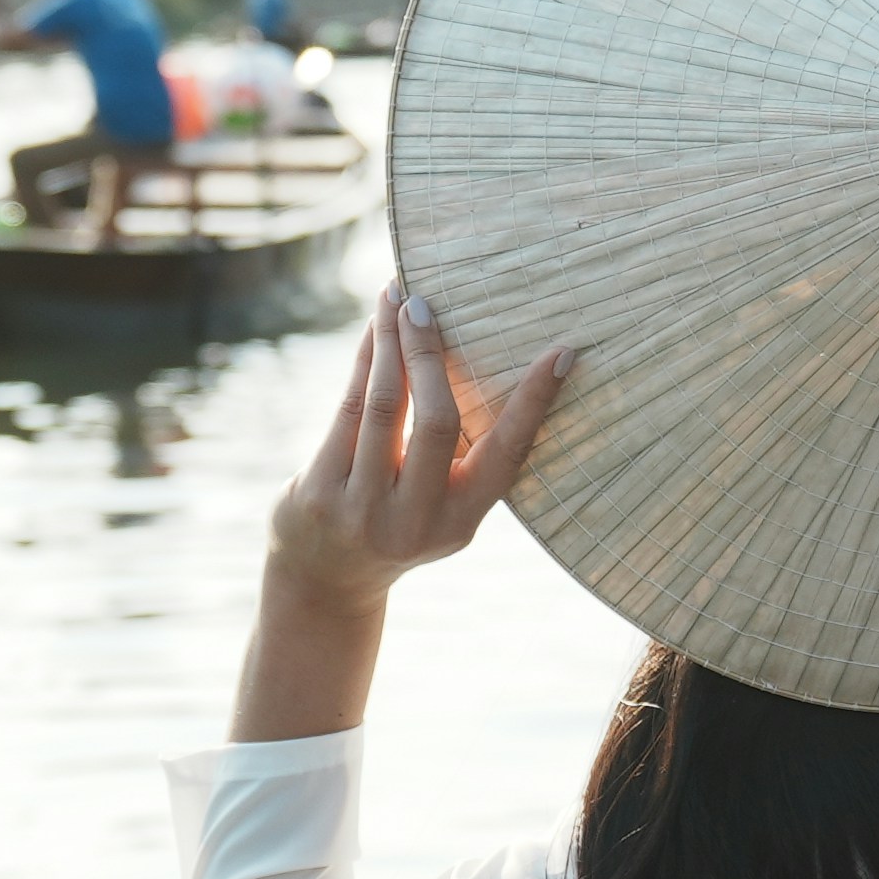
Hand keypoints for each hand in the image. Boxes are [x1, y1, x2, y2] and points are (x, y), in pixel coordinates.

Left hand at [234, 289, 570, 741]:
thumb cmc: (397, 521)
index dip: (534, 403)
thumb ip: (459, 454)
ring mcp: (361, 510)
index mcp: (459, 522)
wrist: (323, 581)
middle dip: (432, 355)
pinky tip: (374, 329)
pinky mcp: (316, 493)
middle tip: (428, 304)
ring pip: (383, 407)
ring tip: (396, 297)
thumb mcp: (440, 506)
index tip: (561, 352)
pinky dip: (363, 363)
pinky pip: (346, 411)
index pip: (506, 455)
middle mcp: (414, 521)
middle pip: (437, 422)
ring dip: (391, 343)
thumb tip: (479, 355)